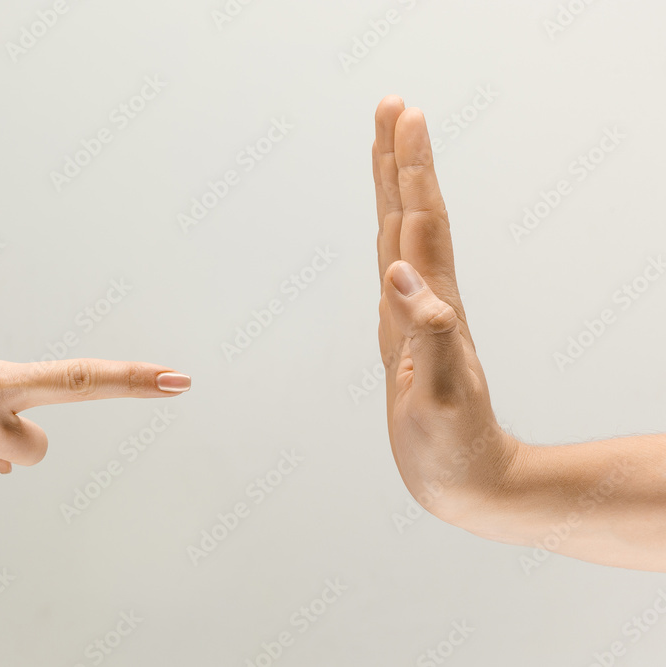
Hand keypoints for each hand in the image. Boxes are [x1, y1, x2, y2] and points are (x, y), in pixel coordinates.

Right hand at [372, 95, 524, 530]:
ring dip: (395, 187)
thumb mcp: (444, 396)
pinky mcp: (404, 333)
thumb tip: (399, 274)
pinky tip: (385, 228)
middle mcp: (426, 299)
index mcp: (433, 306)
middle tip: (393, 106)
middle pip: (411, 214)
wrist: (466, 482)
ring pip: (401, 236)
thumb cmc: (456, 447)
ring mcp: (415, 314)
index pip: (421, 223)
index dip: (412, 169)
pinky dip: (386, 237)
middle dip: (401, 158)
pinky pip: (391, 271)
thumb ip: (429, 332)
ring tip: (387, 144)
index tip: (405, 116)